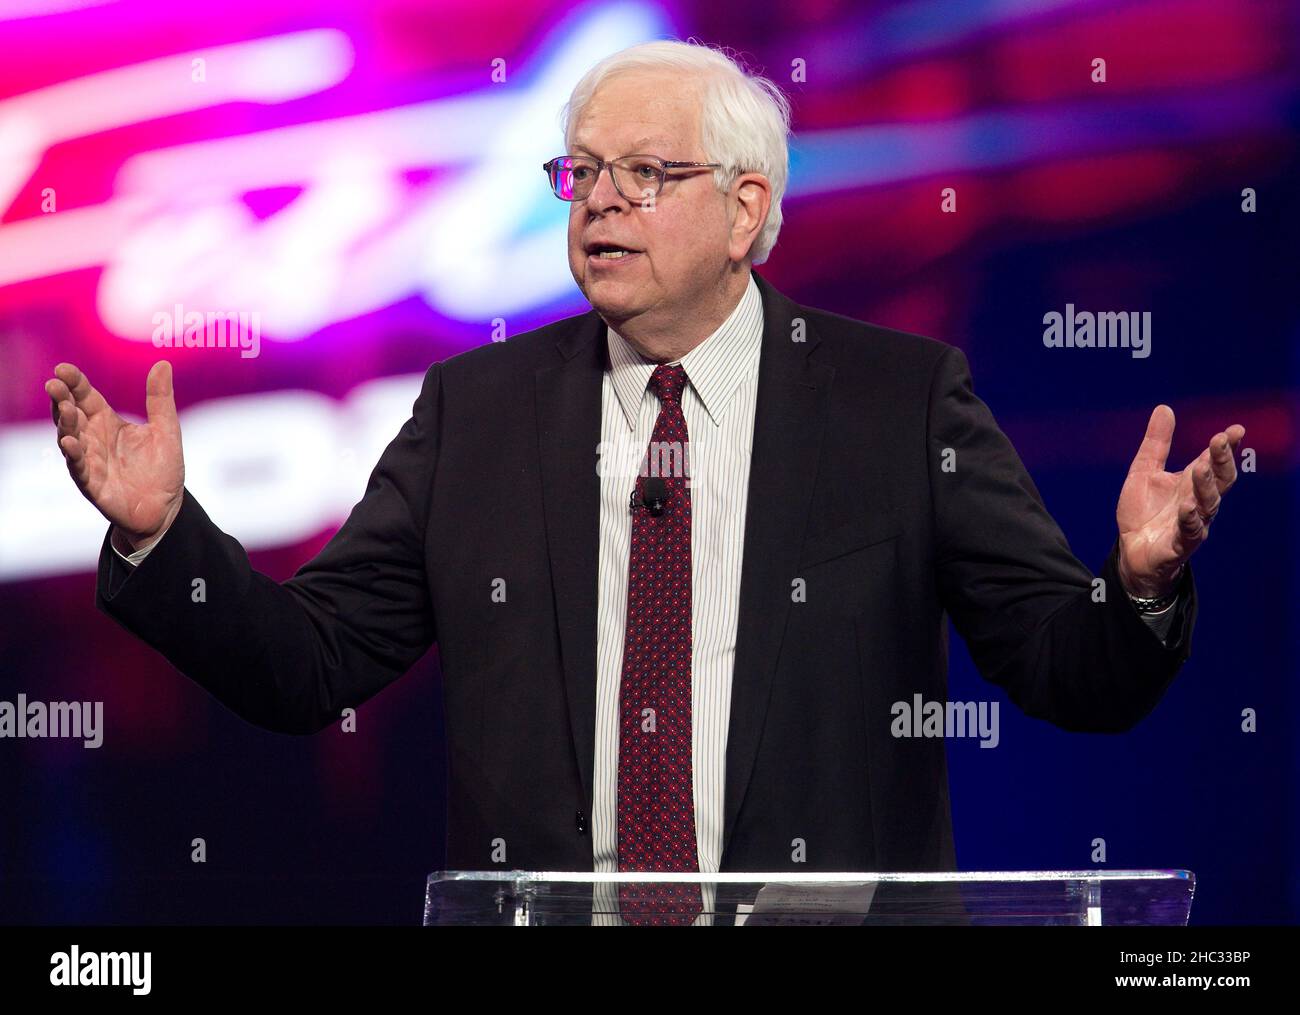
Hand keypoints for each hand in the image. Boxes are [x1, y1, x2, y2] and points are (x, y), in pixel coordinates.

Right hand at [44, 361, 184, 549]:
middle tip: (54, 384)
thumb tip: (163, 364)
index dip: (74, 382)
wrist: (165, 508)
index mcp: (107, 421)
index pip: (85, 396)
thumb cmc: (162, 468)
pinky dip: (73, 455)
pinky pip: (78, 468)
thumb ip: (160, 399)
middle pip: (70, 413)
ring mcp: (89, 460)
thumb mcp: (166, 430)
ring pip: (69, 437)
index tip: (63, 369)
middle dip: (61, 399)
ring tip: (66, 409)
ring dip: (65, 424)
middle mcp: (93, 438)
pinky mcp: (91, 484)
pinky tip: (70, 443)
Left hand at [1117, 404, 1243, 598]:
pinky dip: (1190, 518)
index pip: (1214, 461)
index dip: (1226, 446)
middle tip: (1220, 441)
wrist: (1131, 550)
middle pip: (1220, 480)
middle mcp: (1198, 501)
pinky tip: (1187, 506)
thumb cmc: (1143, 511)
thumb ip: (1156, 443)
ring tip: (1201, 468)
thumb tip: (1164, 408)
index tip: (1236, 430)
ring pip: (1208, 504)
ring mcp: (1192, 523)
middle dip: (1222, 460)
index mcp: (1191, 482)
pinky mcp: (1180, 543)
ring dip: (1206, 485)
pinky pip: (1190, 531)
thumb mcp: (1144, 471)